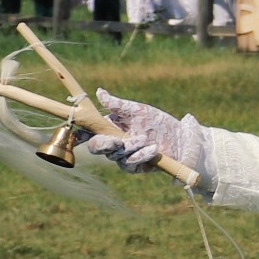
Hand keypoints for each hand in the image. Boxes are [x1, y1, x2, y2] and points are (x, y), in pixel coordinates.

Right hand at [88, 91, 208, 177]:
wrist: (181, 138)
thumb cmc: (158, 122)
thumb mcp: (138, 110)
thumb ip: (117, 104)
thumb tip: (99, 91)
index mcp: (110, 127)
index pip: (88, 133)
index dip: (79, 134)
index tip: (77, 133)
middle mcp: (114, 143)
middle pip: (96, 147)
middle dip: (103, 144)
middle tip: (116, 140)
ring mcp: (123, 156)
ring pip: (114, 156)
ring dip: (130, 147)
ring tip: (145, 138)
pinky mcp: (134, 167)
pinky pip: (129, 164)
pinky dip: (141, 156)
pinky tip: (153, 149)